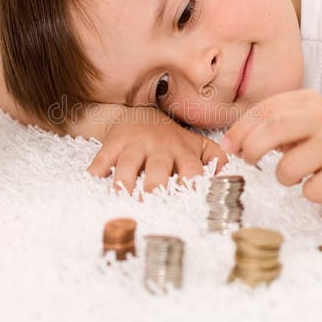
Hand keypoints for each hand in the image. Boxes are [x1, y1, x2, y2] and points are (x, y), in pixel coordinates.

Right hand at [87, 105, 228, 193]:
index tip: (187, 207)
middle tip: (150, 210)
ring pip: (129, 165)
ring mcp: (136, 144)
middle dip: (155, 190)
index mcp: (183, 151)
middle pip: (159, 170)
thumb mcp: (198, 144)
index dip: (190, 189)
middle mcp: (161, 148)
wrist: (141, 111)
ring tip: (121, 202)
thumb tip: (229, 177)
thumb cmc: (172, 138)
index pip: (192, 172)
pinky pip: (103, 157)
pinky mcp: (114, 142)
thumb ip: (216, 159)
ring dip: (124, 184)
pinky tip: (92, 182)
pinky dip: (96, 171)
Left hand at [220, 89, 321, 204]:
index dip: (240, 130)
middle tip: (249, 161)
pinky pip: (311, 190)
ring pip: (289, 167)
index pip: (264, 110)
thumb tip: (230, 143)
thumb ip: (269, 125)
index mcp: (308, 101)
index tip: (229, 147)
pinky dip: (308, 193)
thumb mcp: (301, 123)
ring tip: (294, 176)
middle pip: (274, 129)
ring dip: (283, 177)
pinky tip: (319, 186)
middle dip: (252, 148)